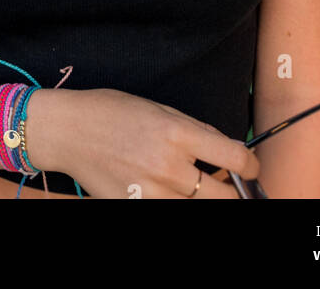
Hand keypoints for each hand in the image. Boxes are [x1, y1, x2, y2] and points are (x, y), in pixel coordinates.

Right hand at [49, 88, 259, 198]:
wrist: (68, 131)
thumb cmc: (110, 111)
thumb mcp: (158, 108)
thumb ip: (194, 130)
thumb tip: (226, 149)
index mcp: (177, 133)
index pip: (235, 158)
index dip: (251, 166)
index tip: (251, 168)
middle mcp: (169, 165)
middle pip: (225, 196)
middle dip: (234, 192)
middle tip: (229, 185)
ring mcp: (152, 191)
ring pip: (197, 207)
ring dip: (200, 197)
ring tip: (189, 183)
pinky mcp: (135, 206)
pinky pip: (167, 210)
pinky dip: (172, 201)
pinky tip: (164, 188)